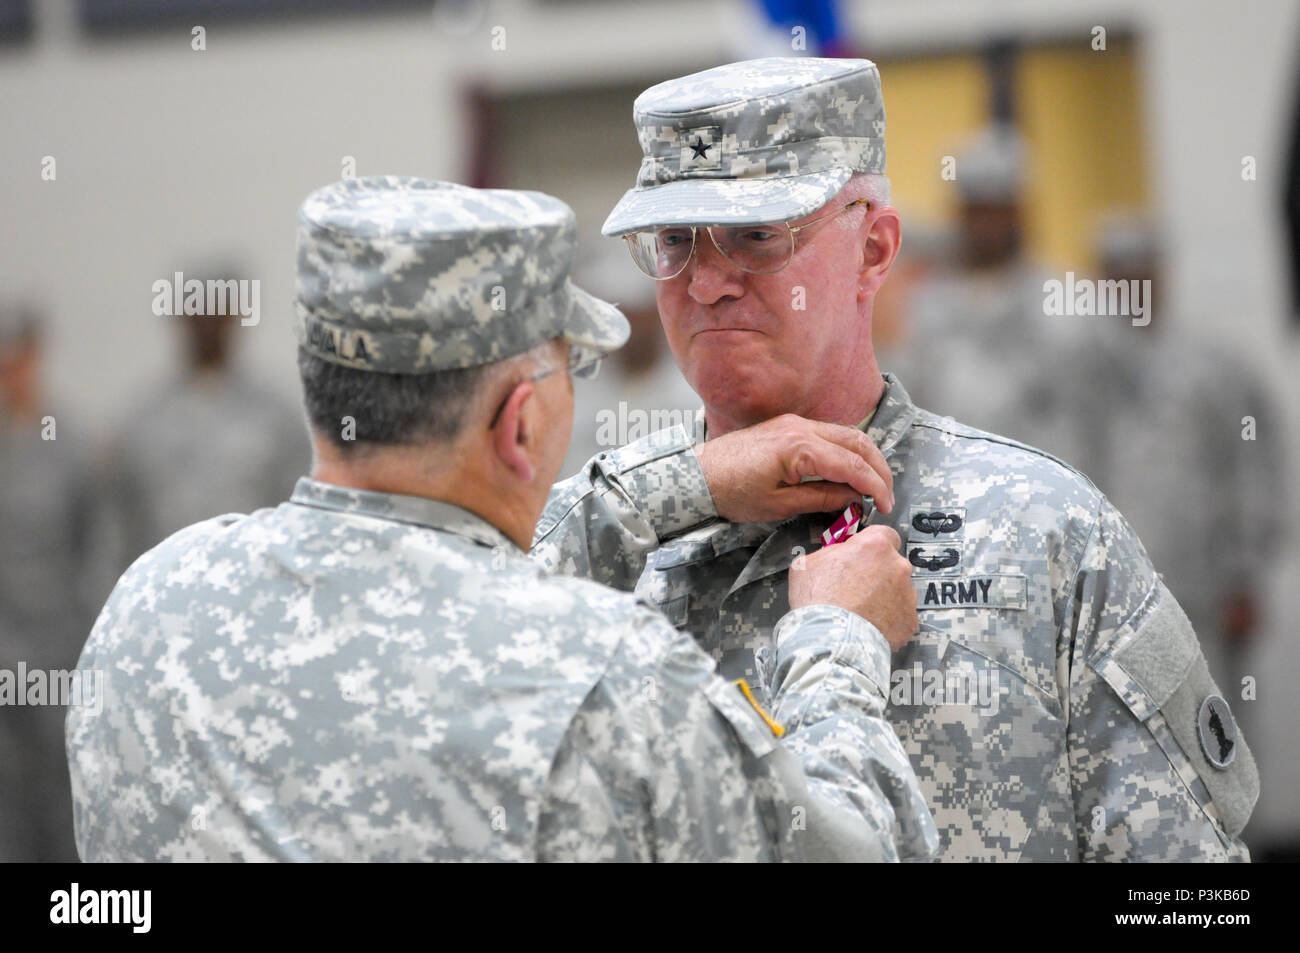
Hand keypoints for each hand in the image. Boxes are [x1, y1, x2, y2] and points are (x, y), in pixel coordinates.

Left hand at [694, 414, 893, 523]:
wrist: (698, 476)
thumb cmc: (732, 492)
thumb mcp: (779, 505)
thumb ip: (821, 498)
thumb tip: (853, 498)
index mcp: (799, 447)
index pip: (852, 464)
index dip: (875, 485)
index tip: (886, 504)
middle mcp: (801, 427)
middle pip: (857, 441)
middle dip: (878, 468)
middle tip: (887, 495)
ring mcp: (795, 422)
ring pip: (846, 434)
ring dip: (866, 457)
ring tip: (874, 484)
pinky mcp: (788, 425)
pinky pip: (830, 434)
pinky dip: (848, 450)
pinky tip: (851, 471)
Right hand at [788, 525, 916, 650]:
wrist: (830, 640)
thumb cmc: (818, 600)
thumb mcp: (809, 562)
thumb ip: (831, 552)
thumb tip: (837, 554)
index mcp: (875, 546)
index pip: (884, 534)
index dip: (871, 546)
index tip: (862, 555)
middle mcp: (898, 567)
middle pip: (891, 564)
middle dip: (877, 573)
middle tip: (855, 588)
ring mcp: (907, 595)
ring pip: (897, 590)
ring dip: (883, 597)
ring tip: (860, 611)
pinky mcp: (909, 621)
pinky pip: (900, 616)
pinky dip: (888, 620)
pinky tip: (868, 625)